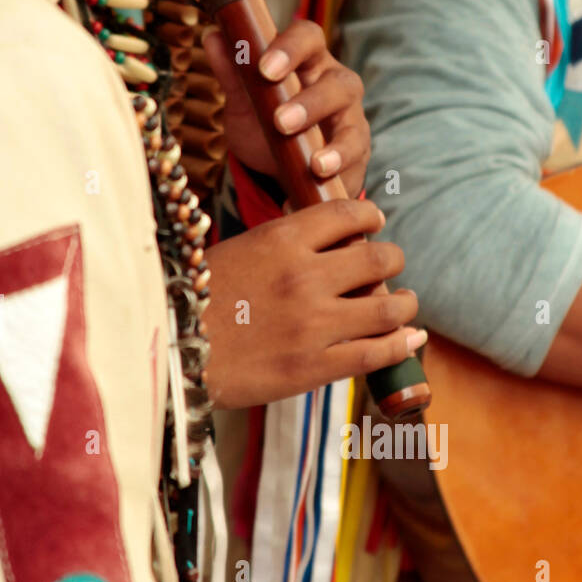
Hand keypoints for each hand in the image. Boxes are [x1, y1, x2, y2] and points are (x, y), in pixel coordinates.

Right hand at [202, 198, 423, 408]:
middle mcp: (305, 276)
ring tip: (405, 305)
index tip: (375, 223)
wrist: (170, 354)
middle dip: (393, 260)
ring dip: (405, 304)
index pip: (348, 214)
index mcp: (281, 239)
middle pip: (378, 258)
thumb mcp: (236, 252)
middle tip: (391, 268)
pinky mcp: (315, 367)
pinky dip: (401, 345)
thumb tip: (322, 243)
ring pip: (389, 307)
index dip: (370, 217)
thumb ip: (280, 246)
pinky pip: (376, 353)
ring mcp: (314, 324)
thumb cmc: (193, 302)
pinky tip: (410, 340)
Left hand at [204, 20, 369, 197]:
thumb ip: (233, 73)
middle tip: (281, 123)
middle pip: (339, 85)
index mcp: (309, 62)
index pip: (308, 38)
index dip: (290, 49)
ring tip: (316, 167)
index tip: (265, 68)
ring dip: (336, 149)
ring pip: (354, 131)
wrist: (281, 166)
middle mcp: (338, 88)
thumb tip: (215, 38)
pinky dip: (332, 187)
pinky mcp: (357, 160)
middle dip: (311, 104)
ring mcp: (352, 124)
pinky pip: (353, 173)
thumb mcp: (245, 101)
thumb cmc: (267, 121)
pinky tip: (303, 200)